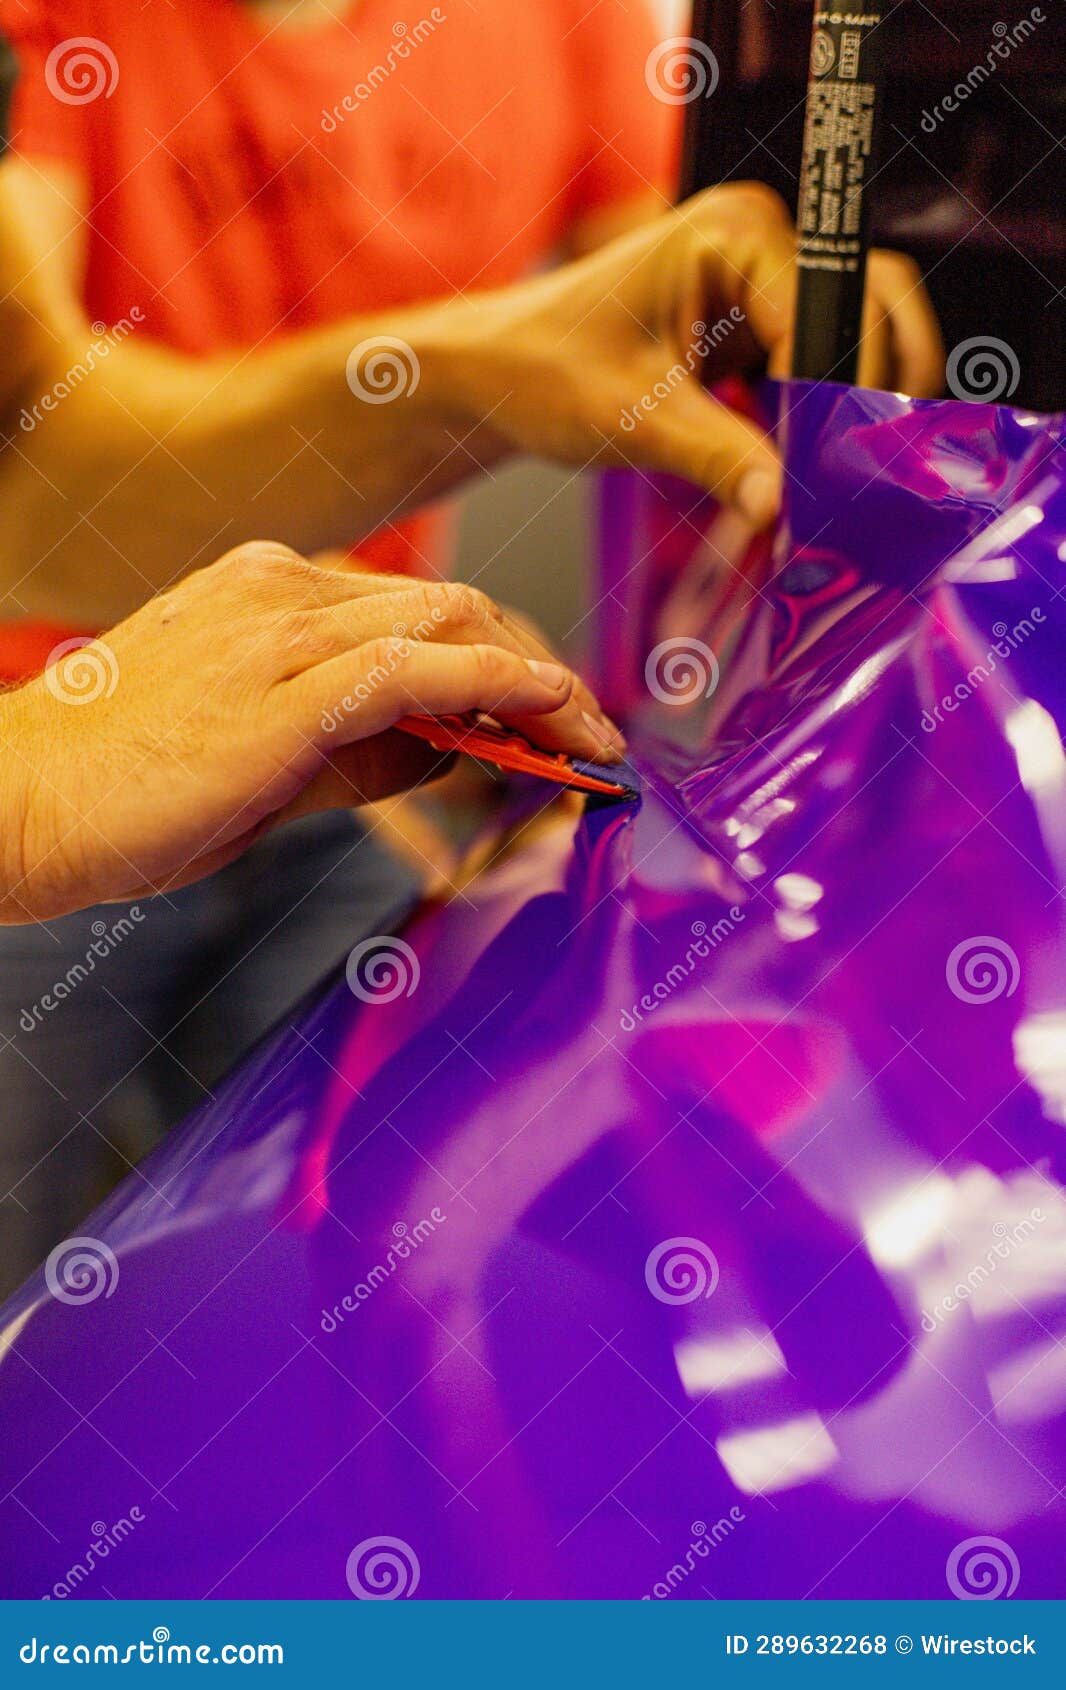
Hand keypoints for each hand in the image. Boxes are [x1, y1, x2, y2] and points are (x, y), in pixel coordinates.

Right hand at [0, 544, 623, 921]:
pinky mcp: (280, 694)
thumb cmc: (120, 785)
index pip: (415, 608)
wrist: (17, 801)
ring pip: (447, 625)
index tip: (552, 705)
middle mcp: (279, 592)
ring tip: (590, 734)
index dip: (499, 652)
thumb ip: (362, 747)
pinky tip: (549, 711)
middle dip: (535, 664)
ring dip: (537, 679)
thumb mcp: (261, 757)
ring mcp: (277, 633)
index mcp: (267, 593)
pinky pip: (417, 671)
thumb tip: (458, 749)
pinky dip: (498, 685)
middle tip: (590, 725)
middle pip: (450, 605)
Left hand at [447, 183, 944, 529]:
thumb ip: (717, 457)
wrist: (499, 375)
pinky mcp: (760, 327)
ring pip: (857, 341)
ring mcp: (767, 284)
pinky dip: (823, 419)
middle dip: (870, 394)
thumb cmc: (544, 373)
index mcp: (737, 233)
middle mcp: (764, 242)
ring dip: (853, 408)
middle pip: (870, 311)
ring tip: (843, 482)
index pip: (833, 313)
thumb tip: (782, 507)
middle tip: (861, 478)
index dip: (842, 393)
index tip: (837, 468)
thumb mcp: (634, 421)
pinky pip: (820, 369)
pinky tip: (813, 473)